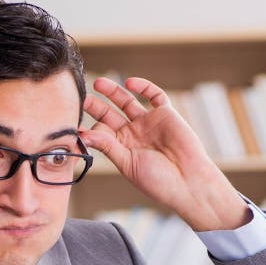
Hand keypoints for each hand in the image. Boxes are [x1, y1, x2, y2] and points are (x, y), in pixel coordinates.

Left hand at [81, 77, 250, 231]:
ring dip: (114, 92)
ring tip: (98, 84)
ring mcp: (149, 123)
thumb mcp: (127, 163)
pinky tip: (130, 83)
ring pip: (128, 102)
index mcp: (122, 148)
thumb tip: (84, 135)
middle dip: (96, 106)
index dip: (91, 128)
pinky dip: (143, 87)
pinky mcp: (165, 114)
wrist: (188, 181)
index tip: (76, 127)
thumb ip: (108, 146)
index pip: (102, 132)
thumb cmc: (158, 180)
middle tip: (81, 98)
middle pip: (110, 115)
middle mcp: (133, 134)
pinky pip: (154, 95)